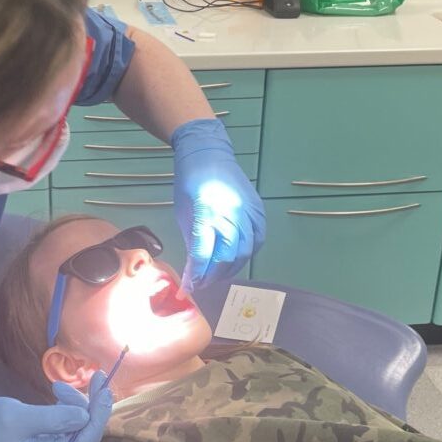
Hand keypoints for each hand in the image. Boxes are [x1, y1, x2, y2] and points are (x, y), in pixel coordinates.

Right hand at [0, 371, 111, 441]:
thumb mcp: (18, 418)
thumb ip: (52, 418)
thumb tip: (85, 415)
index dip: (98, 417)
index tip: (104, 391)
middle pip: (85, 433)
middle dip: (92, 405)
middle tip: (96, 377)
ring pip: (79, 425)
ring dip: (76, 402)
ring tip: (58, 387)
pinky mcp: (51, 440)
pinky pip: (70, 422)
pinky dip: (69, 405)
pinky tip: (59, 392)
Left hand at [172, 118, 266, 290]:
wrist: (208, 153)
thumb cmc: (190, 182)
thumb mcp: (183, 213)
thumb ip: (193, 242)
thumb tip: (195, 271)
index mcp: (206, 211)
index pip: (203, 253)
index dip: (196, 275)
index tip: (188, 288)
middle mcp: (231, 212)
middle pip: (227, 256)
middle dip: (213, 276)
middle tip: (202, 284)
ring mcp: (248, 211)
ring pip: (245, 251)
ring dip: (231, 268)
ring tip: (217, 275)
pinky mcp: (258, 210)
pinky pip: (258, 239)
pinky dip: (247, 254)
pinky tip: (236, 260)